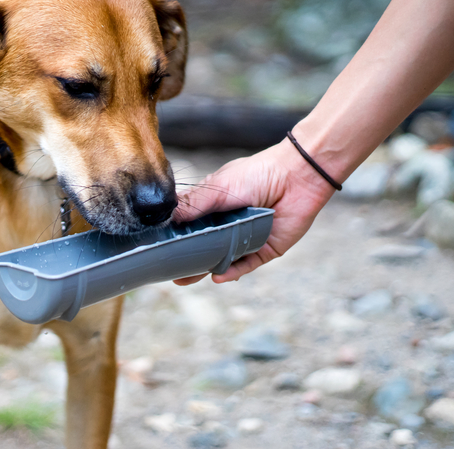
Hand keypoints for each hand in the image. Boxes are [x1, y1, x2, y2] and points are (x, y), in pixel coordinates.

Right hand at [172, 137, 335, 284]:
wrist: (296, 176)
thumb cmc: (257, 174)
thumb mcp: (218, 187)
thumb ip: (194, 204)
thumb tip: (167, 217)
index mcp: (215, 207)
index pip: (190, 225)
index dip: (175, 236)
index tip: (157, 247)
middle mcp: (229, 224)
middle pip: (204, 247)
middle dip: (187, 261)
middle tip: (169, 272)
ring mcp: (246, 238)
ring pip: (223, 259)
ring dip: (206, 269)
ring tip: (186, 279)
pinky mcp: (265, 249)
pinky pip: (247, 265)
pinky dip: (233, 271)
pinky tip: (219, 276)